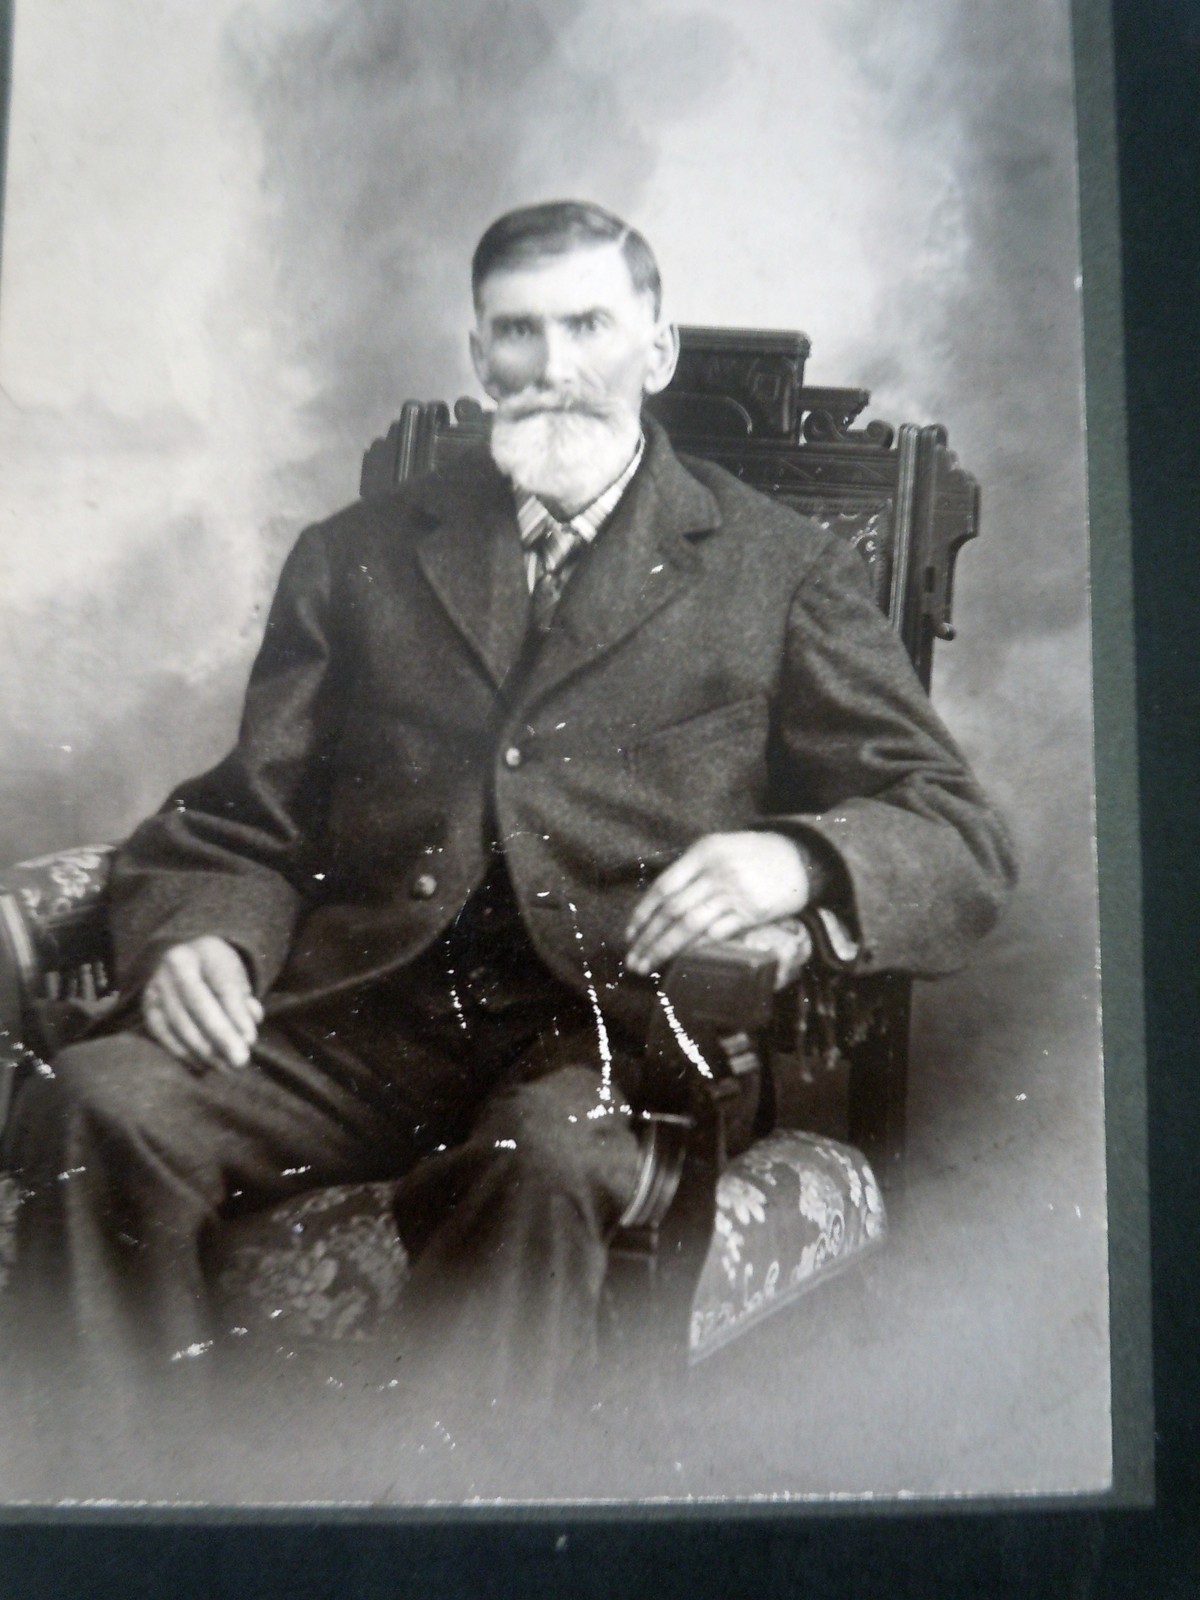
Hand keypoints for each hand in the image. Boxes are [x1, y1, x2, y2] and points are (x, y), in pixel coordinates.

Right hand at [142, 936, 262, 1071]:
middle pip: (198, 1004)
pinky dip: (181, 1051)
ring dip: (203, 1050)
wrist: (188, 958)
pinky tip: (201, 1064)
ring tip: (225, 1067)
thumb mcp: (237, 978)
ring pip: (178, 1021)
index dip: (237, 1014)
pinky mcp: (147, 1004)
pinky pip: (161, 1031)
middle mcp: (175, 963)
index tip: (250, 1040)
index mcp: (205, 950)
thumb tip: (246, 1035)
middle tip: (239, 1061)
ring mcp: (157, 983)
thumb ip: (243, 1003)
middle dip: (221, 1036)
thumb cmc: (218, 971)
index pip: (223, 985)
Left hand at [625, 831, 818, 976]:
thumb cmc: (751, 855)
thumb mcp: (718, 848)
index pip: (664, 886)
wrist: (799, 857)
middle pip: (673, 910)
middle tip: (633, 960)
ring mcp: (735, 893)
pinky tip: (682, 962)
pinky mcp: (752, 913)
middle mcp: (716, 872)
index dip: (643, 913)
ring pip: (691, 925)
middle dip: (649, 938)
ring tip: (648, 965)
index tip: (629, 935)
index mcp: (703, 852)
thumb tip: (658, 906)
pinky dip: (696, 949)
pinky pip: (717, 935)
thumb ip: (690, 871)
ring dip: (665, 948)